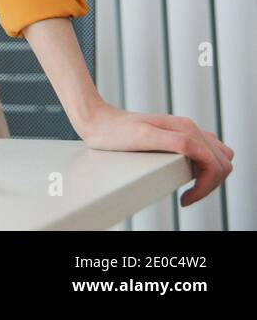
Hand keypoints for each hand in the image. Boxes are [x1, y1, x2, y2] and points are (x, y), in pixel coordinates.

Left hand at [75, 101, 234, 206]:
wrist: (96, 120)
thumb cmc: (115, 131)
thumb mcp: (144, 137)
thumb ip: (177, 142)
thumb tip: (200, 152)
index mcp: (186, 130)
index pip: (216, 165)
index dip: (206, 187)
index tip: (186, 199)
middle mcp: (188, 128)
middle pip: (222, 161)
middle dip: (212, 182)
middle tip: (189, 196)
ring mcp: (183, 130)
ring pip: (217, 155)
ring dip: (211, 174)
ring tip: (190, 188)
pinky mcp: (175, 135)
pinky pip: (203, 152)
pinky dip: (203, 167)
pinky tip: (186, 174)